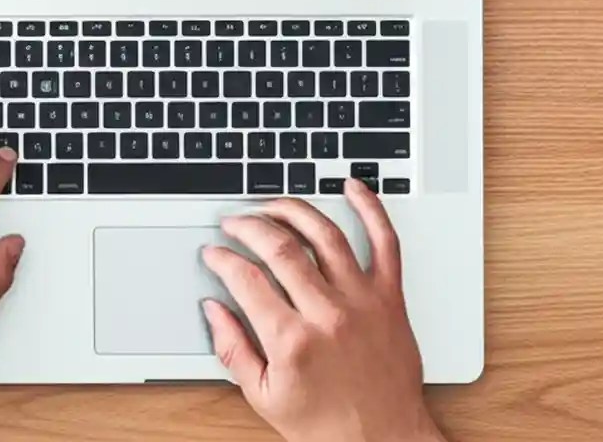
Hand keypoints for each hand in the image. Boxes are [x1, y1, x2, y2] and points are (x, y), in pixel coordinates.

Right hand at [202, 180, 444, 441]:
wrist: (384, 440)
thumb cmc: (327, 425)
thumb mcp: (264, 397)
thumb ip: (233, 349)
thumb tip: (212, 310)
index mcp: (291, 340)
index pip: (245, 279)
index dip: (222, 259)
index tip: (213, 253)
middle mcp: (327, 312)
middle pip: (280, 247)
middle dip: (249, 225)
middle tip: (233, 222)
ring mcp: (362, 300)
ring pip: (325, 234)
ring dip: (293, 211)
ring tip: (271, 206)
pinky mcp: (389, 296)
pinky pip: (385, 241)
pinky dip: (371, 208)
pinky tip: (353, 187)